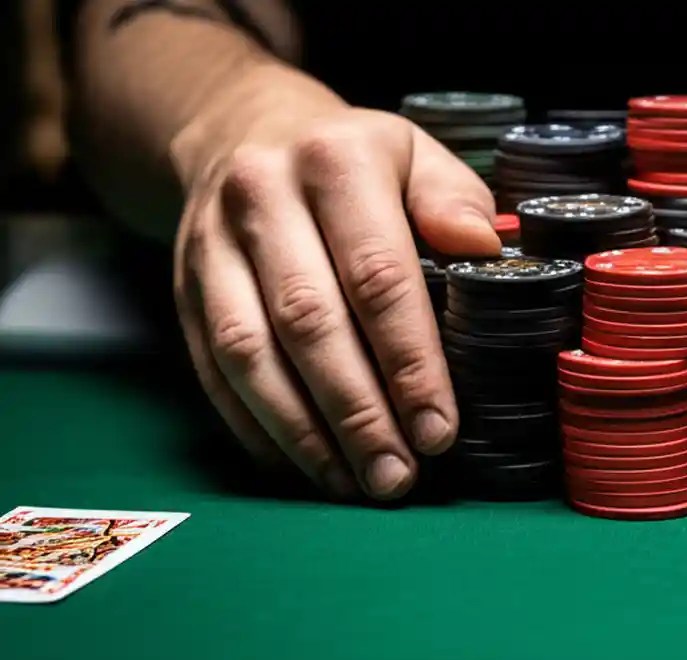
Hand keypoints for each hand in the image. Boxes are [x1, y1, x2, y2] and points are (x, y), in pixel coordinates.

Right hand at [169, 67, 499, 501]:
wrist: (242, 130)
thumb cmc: (354, 160)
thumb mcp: (415, 154)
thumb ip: (454, 200)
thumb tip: (484, 251)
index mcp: (335, 161)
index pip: (379, 276)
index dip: (411, 362)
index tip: (439, 428)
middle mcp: (262, 197)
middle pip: (311, 324)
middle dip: (359, 413)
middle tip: (398, 476)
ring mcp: (210, 246)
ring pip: (251, 355)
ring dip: (305, 432)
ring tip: (353, 483)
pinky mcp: (182, 288)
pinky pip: (212, 369)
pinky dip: (256, 425)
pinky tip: (301, 462)